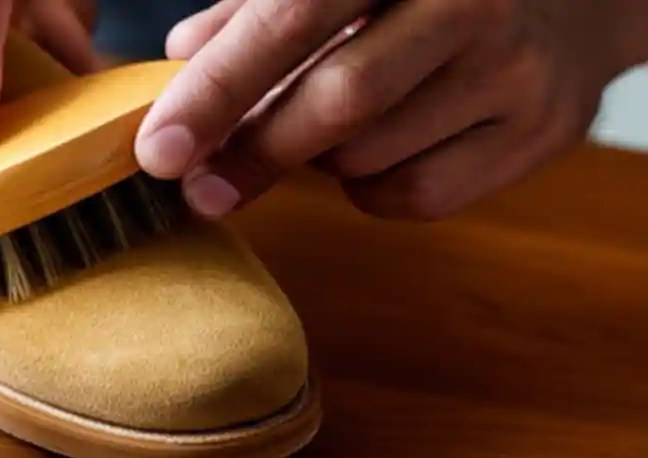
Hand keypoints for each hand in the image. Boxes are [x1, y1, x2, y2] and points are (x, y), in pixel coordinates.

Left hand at [134, 0, 647, 219]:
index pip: (286, 22)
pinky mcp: (541, 132)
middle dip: (252, 154)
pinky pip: (414, 196)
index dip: (213, 92)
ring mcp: (514, 70)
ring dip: (317, 163)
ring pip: (368, 158)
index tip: (157, 151)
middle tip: (200, 188)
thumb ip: (259, 11)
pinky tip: (384, 148)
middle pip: (335, 104)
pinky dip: (370, 190)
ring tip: (327, 128)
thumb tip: (182, 56)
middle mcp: (469, 2)